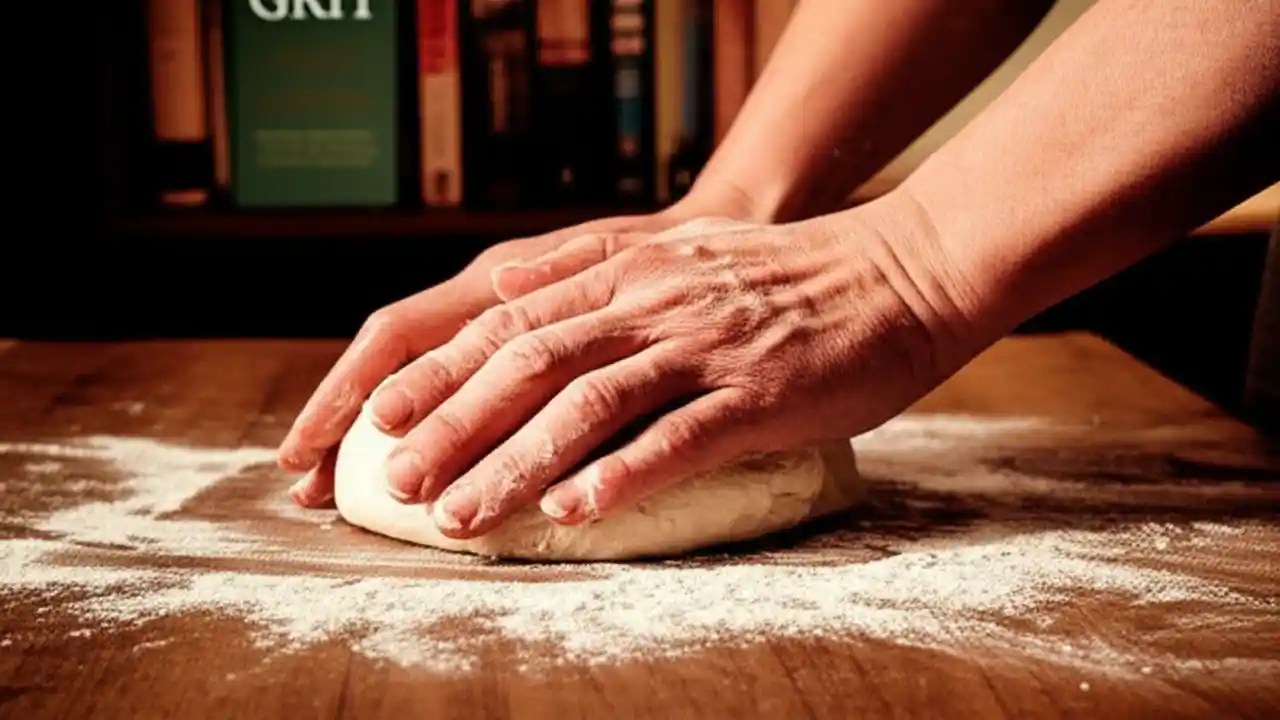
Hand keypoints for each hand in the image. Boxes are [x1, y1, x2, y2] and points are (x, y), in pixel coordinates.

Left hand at [277, 191, 757, 507]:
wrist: (899, 269)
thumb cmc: (785, 272)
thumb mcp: (679, 247)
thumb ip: (592, 267)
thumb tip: (506, 288)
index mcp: (626, 270)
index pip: (508, 321)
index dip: (438, 372)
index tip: (379, 420)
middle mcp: (651, 301)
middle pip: (528, 364)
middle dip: (453, 425)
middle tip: (396, 480)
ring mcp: (704, 347)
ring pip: (588, 406)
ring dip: (514, 462)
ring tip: (460, 514)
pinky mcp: (757, 393)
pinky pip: (679, 439)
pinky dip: (621, 476)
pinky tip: (574, 512)